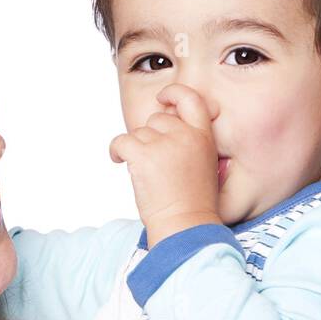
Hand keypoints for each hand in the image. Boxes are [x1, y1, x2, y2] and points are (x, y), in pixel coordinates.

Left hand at [109, 84, 221, 245]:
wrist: (185, 226)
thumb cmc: (192, 205)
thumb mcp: (202, 167)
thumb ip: (188, 144)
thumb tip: (160, 130)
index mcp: (204, 138)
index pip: (192, 99)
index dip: (174, 93)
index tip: (163, 97)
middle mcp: (185, 136)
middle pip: (158, 119)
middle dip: (151, 136)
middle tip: (152, 161)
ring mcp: (164, 144)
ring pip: (139, 132)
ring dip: (135, 148)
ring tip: (142, 172)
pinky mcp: (143, 155)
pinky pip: (121, 141)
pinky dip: (116, 150)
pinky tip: (119, 161)